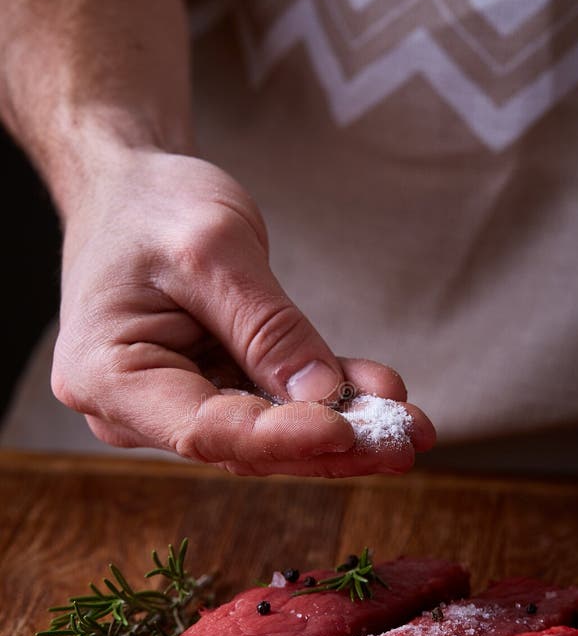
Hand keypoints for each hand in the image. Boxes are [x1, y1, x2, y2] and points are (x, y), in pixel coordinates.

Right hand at [52, 150, 434, 475]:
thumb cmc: (150, 206)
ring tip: (411, 424)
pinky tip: (379, 393)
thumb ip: (265, 327)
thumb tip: (322, 395)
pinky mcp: (205, 388)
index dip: (281, 438)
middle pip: (241, 445)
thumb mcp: (212, 249)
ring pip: (265, 433)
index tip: (348, 431)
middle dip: (329, 445)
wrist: (128, 190)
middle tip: (405, 441)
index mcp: (109, 376)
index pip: (204, 431)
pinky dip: (325, 398)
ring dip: (340, 427)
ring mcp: (171, 404)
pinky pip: (270, 403)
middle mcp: (134, 408)